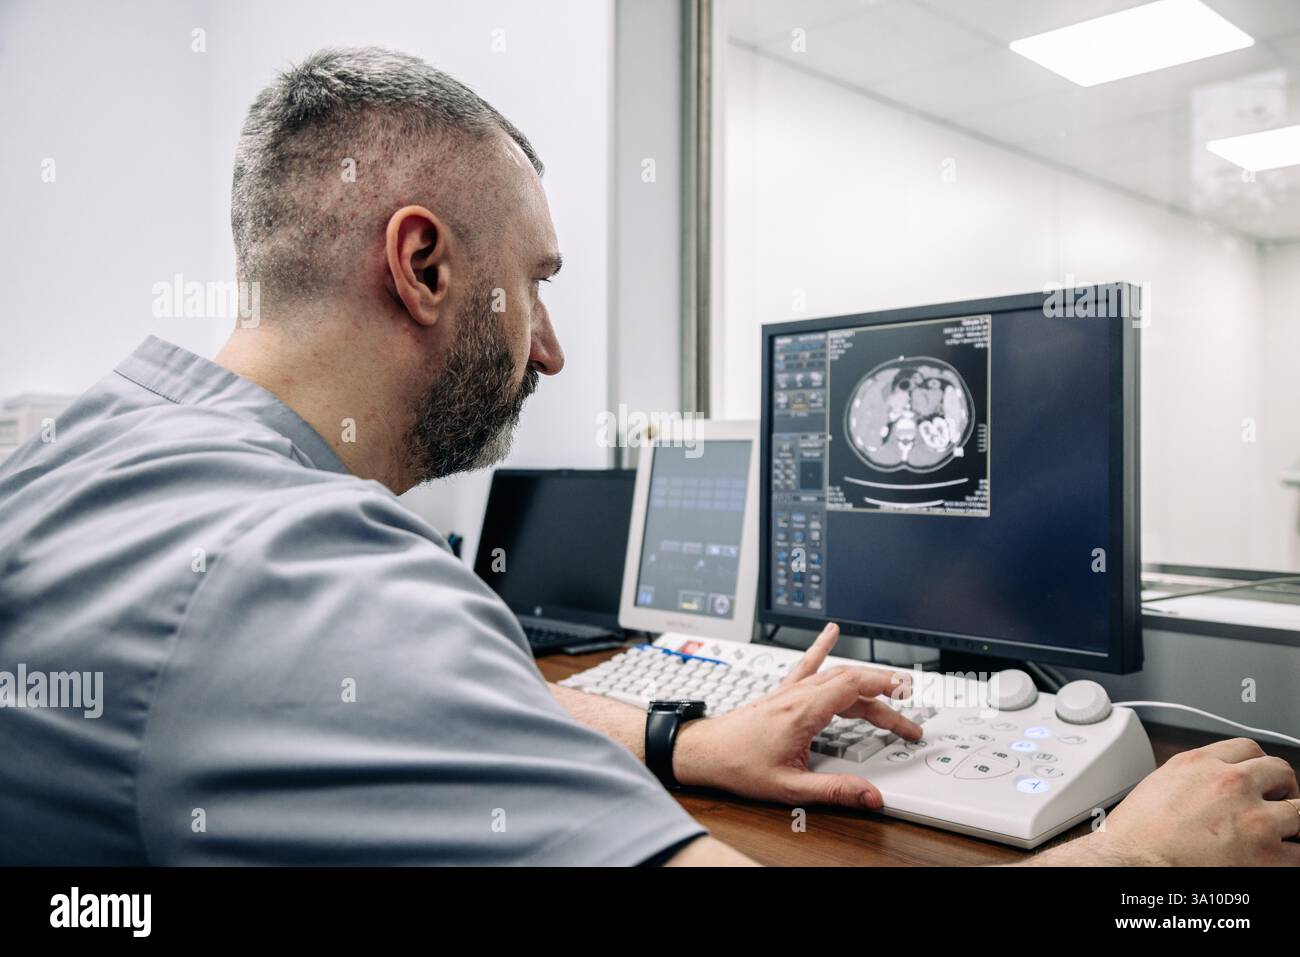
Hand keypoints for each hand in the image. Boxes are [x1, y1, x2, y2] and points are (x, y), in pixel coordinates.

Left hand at [673, 623, 921, 808]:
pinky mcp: (783, 693)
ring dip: (865, 681)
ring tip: (892, 689)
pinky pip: (806, 664)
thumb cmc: (738, 765)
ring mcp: (789, 691)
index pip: (852, 687)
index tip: (906, 695)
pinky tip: (830, 632)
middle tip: (908, 715)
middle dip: (884, 693)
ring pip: (835, 675)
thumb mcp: (789, 787)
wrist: (705, 752)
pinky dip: (821, 647)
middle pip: (851, 682)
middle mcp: (797, 695)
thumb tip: (869, 795)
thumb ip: (833, 791)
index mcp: (802, 713)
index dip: (883, 687)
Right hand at [1075, 737, 1299, 865]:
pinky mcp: (1266, 854)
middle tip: (1276, 802)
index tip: (1259, 777)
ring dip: (1291, 820)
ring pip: (1299, 810)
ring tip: (1280, 832)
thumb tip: (1211, 781)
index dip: (1257, 765)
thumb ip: (1194, 775)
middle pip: (1279, 771)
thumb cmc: (1137, 832)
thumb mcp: (1160, 782)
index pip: (1248, 748)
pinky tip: (1279, 857)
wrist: (1132, 860)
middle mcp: (1231, 783)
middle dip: (1281, 787)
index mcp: (1202, 763)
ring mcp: (1253, 818)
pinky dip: (1293, 854)